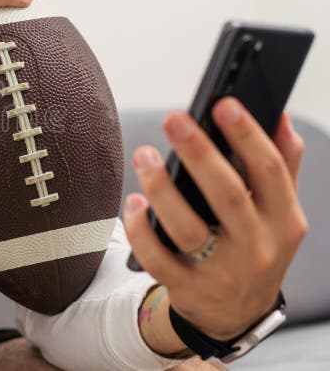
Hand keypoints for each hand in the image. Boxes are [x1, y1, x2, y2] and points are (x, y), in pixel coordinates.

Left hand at [124, 97, 307, 341]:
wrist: (236, 314)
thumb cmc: (256, 248)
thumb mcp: (280, 213)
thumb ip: (282, 166)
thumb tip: (280, 116)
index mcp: (284, 220)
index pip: (270, 171)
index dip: (248, 135)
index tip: (223, 104)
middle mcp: (256, 247)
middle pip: (228, 195)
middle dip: (200, 154)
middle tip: (174, 119)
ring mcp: (221, 272)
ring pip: (187, 228)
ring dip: (161, 189)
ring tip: (144, 156)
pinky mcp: (187, 288)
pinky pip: (157, 259)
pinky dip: (142, 230)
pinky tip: (134, 203)